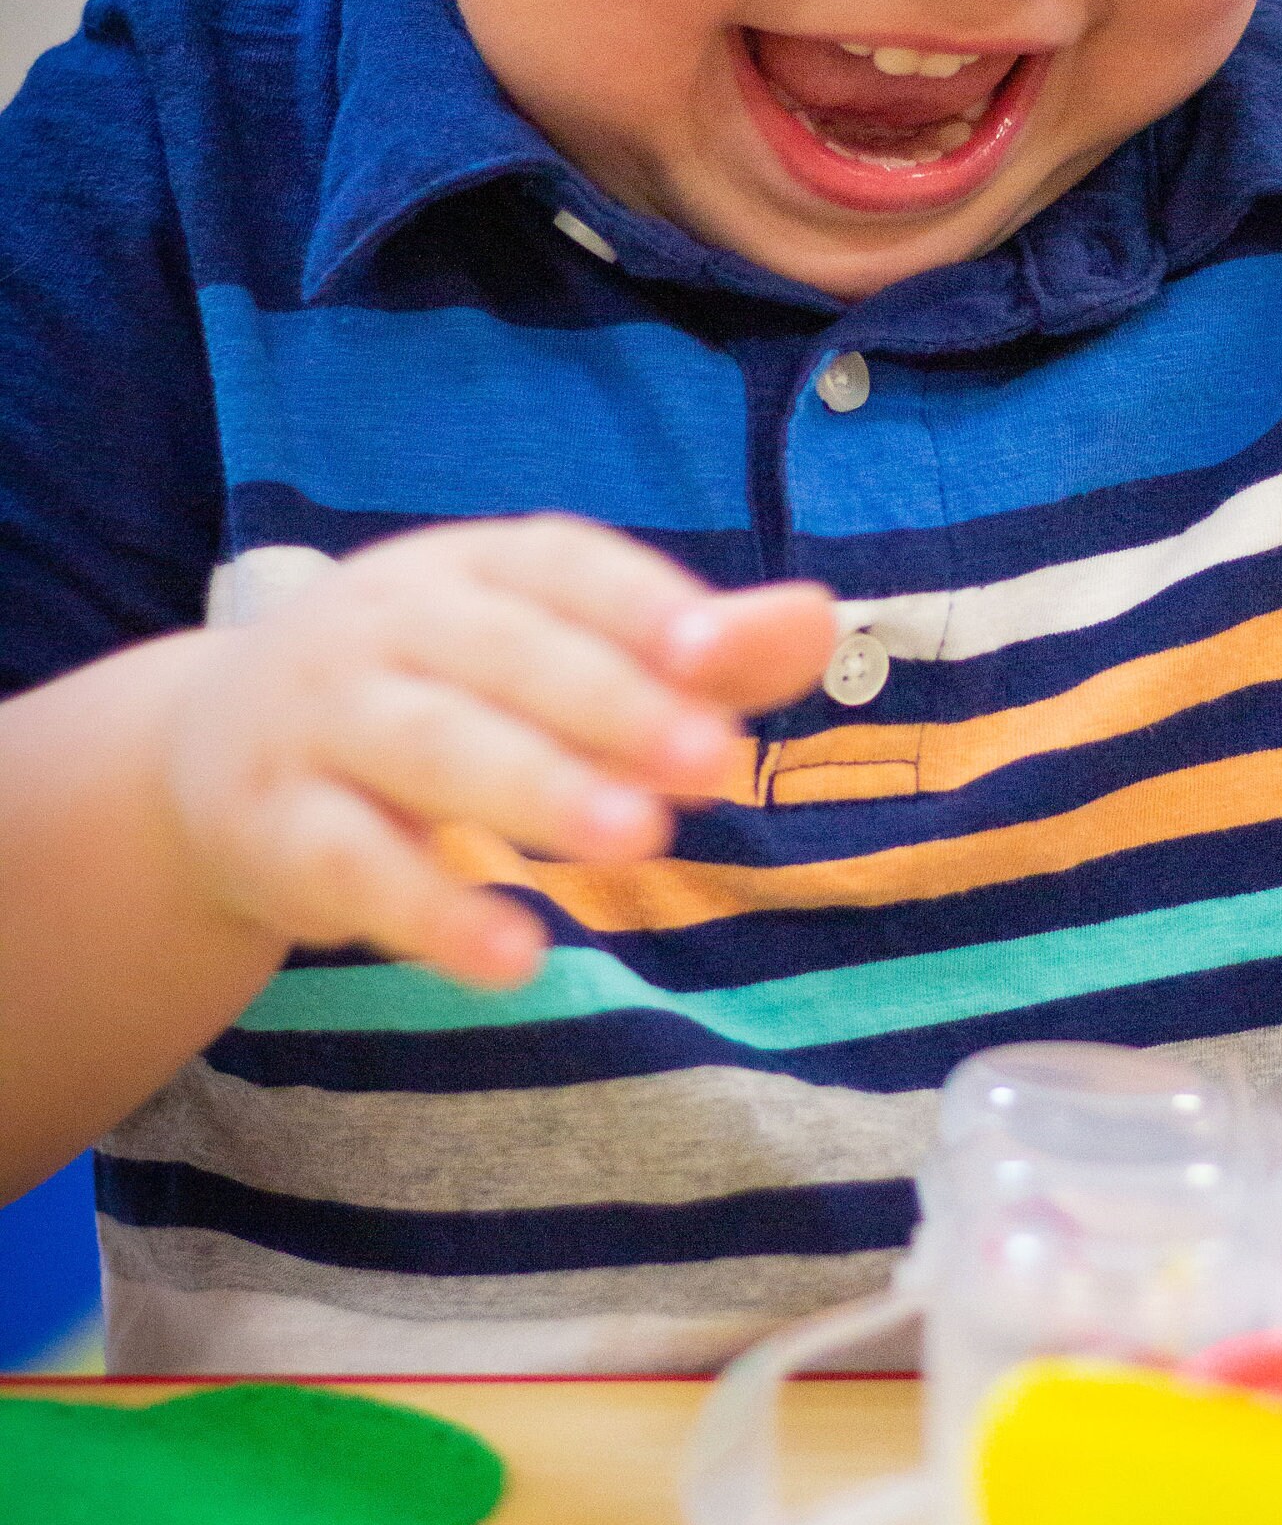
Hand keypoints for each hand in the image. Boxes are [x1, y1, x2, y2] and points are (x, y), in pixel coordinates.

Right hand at [160, 517, 834, 985]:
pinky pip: (356, 866)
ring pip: (431, 748)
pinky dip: (434, 912)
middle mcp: (389, 627)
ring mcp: (324, 722)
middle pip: (506, 656)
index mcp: (472, 568)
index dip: (641, 607)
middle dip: (612, 705)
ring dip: (535, 788)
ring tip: (637, 838)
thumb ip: (693, 652)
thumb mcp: (558, 652)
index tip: (719, 653)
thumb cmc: (440, 686)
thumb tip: (824, 618)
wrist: (215, 750)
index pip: (563, 569)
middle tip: (714, 761)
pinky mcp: (280, 829)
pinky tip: (517, 955)